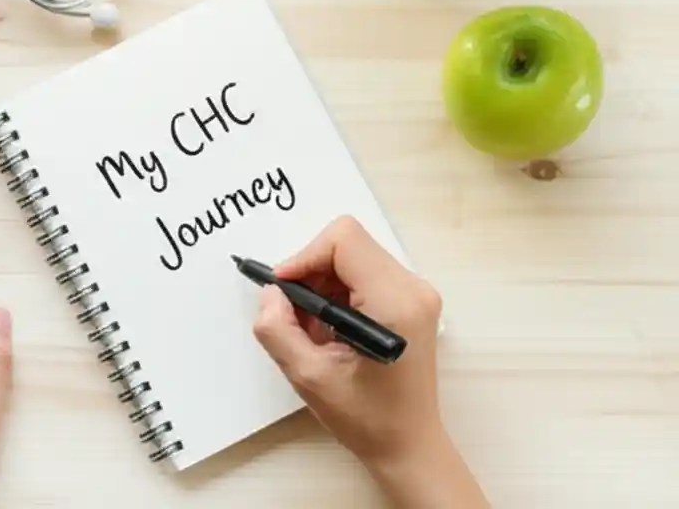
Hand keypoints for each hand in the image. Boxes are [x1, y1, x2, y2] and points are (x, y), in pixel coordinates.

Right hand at [253, 217, 487, 507]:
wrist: (407, 444)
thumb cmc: (365, 418)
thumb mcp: (308, 376)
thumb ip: (278, 328)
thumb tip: (270, 293)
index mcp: (394, 302)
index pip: (344, 240)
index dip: (304, 257)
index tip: (282, 291)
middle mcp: (412, 288)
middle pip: (347, 245)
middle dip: (310, 273)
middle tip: (294, 315)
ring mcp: (415, 293)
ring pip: (352, 257)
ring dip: (321, 285)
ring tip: (313, 330)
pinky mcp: (410, 301)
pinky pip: (362, 273)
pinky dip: (336, 292)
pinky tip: (330, 330)